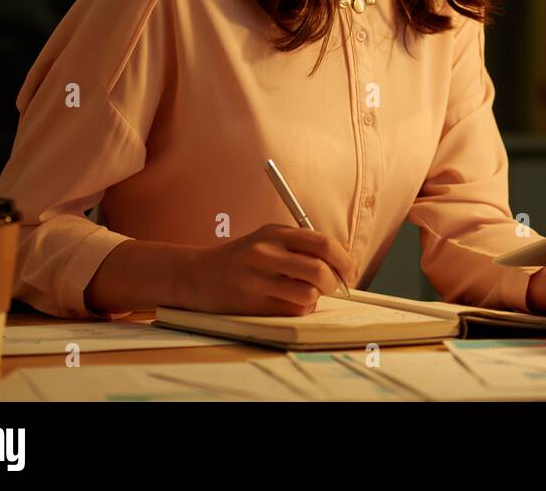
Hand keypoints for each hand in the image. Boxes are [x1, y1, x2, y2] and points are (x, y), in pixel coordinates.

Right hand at [179, 223, 357, 315]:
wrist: (195, 275)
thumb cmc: (241, 258)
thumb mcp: (269, 239)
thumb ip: (303, 244)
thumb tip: (344, 258)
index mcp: (275, 233)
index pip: (324, 244)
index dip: (345, 260)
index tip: (350, 271)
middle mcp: (266, 253)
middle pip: (320, 270)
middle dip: (335, 282)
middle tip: (334, 286)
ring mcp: (257, 280)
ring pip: (308, 295)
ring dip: (315, 298)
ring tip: (304, 294)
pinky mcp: (251, 304)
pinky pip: (292, 311)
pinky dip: (298, 309)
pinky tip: (286, 302)